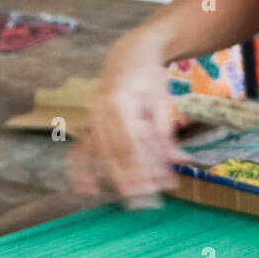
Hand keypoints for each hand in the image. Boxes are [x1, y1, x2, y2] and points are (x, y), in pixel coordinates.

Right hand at [71, 27, 188, 204]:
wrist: (129, 55)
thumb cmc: (149, 79)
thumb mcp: (162, 103)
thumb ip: (166, 134)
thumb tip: (177, 162)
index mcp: (120, 102)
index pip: (132, 144)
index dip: (143, 168)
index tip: (157, 188)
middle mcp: (100, 110)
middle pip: (115, 153)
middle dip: (130, 179)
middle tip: (145, 202)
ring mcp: (91, 117)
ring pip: (100, 154)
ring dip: (113, 179)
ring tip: (127, 201)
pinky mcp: (89, 122)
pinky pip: (81, 148)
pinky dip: (81, 168)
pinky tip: (86, 189)